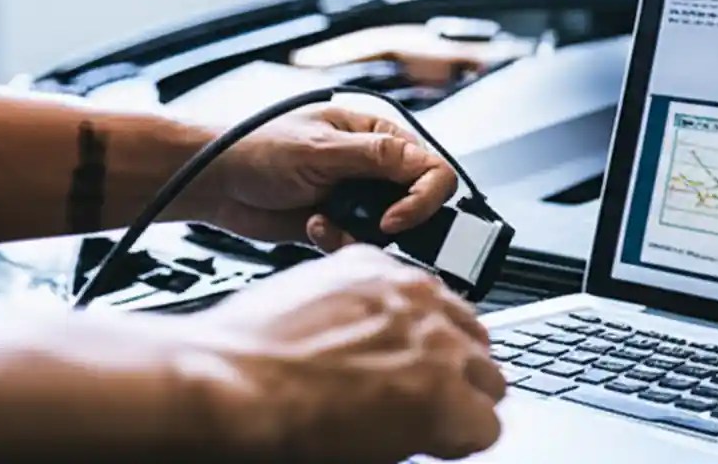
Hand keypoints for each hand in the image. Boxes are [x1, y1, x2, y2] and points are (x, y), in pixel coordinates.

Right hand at [186, 245, 504, 462]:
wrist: (229, 380)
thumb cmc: (245, 349)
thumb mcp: (308, 296)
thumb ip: (358, 309)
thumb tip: (374, 338)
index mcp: (384, 270)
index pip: (443, 308)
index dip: (433, 349)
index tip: (418, 369)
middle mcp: (419, 299)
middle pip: (476, 342)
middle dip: (456, 375)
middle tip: (420, 405)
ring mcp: (436, 345)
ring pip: (489, 384)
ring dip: (461, 407)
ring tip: (417, 428)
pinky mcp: (442, 393)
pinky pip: (483, 427)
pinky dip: (457, 443)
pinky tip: (423, 446)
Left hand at [202, 104, 458, 249]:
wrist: (213, 182)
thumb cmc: (255, 147)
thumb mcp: (318, 149)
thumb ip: (373, 157)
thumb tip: (421, 163)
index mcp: (377, 135)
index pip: (430, 168)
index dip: (422, 198)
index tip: (395, 219)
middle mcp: (373, 166)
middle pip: (418, 202)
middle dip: (394, 221)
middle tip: (368, 226)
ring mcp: (356, 196)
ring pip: (391, 231)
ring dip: (361, 234)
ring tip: (327, 223)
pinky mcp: (338, 223)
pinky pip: (360, 244)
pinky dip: (340, 243)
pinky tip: (314, 227)